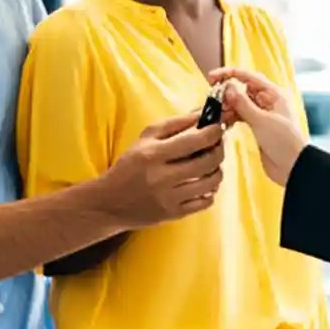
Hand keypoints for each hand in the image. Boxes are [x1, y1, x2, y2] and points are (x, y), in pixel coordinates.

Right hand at [100, 110, 226, 227]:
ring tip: (211, 164)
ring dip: (217, 170)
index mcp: (154, 153)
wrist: (109, 202)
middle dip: (220, 149)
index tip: (217, 127)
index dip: (214, 131)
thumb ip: (175, 124)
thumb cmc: (130, 165)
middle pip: (208, 161)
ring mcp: (169, 198)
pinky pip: (205, 202)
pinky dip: (210, 191)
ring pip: (211, 183)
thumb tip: (203, 114)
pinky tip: (203, 184)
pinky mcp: (173, 214)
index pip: (196, 140)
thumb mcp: (145, 138)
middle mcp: (162, 177)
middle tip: (218, 144)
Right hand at [206, 67, 308, 186]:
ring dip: (228, 107)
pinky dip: (231, 117)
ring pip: (240, 104)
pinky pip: (241, 116)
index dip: (229, 74)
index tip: (212, 78)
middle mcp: (268, 101)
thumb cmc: (285, 142)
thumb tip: (228, 87)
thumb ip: (243, 104)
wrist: (293, 167)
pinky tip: (223, 122)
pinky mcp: (258, 127)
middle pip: (242, 89)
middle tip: (213, 101)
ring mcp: (263, 114)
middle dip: (227, 93)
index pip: (248, 77)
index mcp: (274, 94)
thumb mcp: (261, 121)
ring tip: (217, 114)